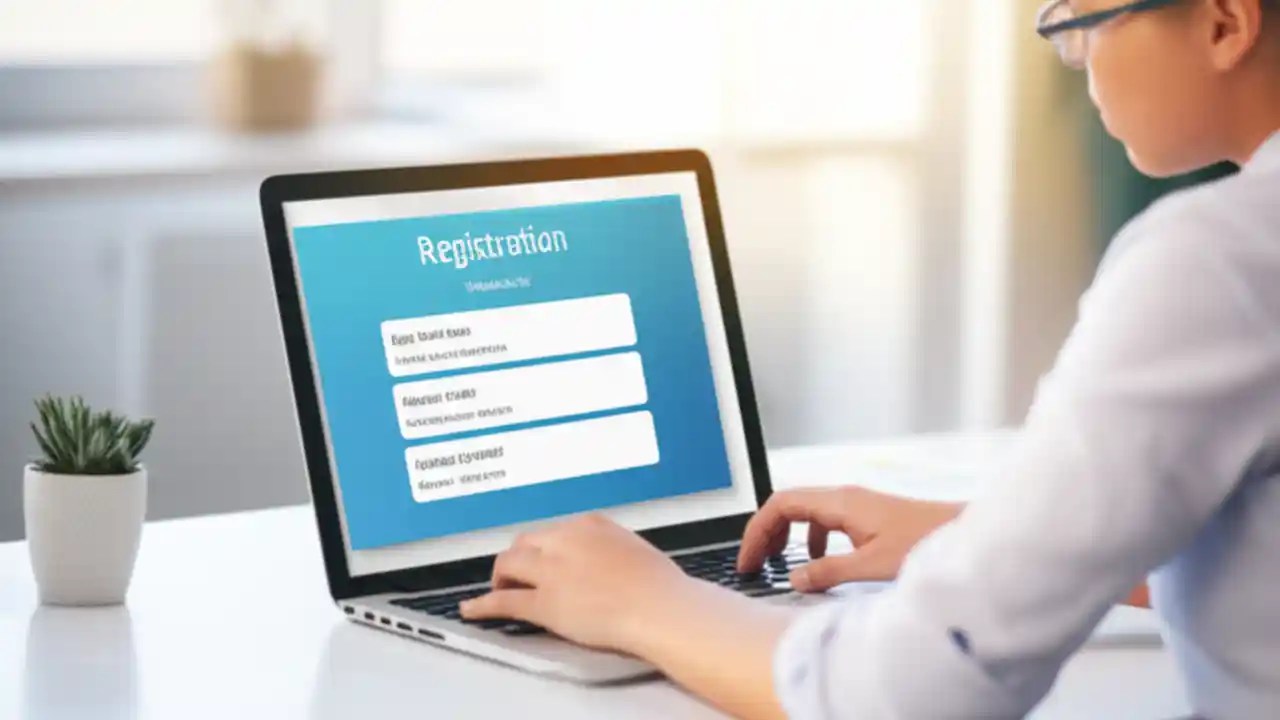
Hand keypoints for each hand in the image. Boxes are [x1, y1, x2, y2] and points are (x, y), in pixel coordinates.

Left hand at [460, 513, 697, 651]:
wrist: (660, 607)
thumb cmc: (660, 586)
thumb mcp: (633, 549)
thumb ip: (609, 550)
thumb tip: (604, 562)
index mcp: (589, 524)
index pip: (554, 531)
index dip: (545, 549)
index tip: (544, 558)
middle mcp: (564, 540)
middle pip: (525, 542)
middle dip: (519, 558)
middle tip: (519, 574)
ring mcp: (551, 571)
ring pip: (508, 564)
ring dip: (501, 576)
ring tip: (499, 588)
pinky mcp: (543, 602)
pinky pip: (504, 601)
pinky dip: (483, 605)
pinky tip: (473, 609)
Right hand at [738, 486, 961, 591]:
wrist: (966, 534)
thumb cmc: (927, 544)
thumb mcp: (873, 566)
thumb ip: (830, 572)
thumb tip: (795, 578)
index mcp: (841, 502)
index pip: (780, 505)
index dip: (757, 531)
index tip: (748, 560)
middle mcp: (846, 497)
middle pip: (788, 505)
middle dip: (765, 534)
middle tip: (754, 564)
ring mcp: (857, 505)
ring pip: (806, 513)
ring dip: (786, 536)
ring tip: (778, 564)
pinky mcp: (869, 516)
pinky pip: (825, 521)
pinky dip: (811, 540)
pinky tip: (819, 563)